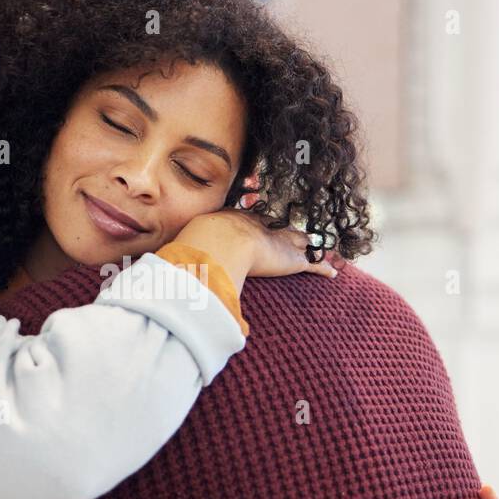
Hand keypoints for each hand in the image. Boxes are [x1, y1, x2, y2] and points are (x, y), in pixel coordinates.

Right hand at [175, 209, 338, 292]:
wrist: (221, 241)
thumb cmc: (201, 242)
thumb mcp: (190, 246)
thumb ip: (183, 260)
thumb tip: (163, 279)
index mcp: (239, 221)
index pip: (254, 222)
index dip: (261, 223)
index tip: (264, 219)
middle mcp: (263, 228)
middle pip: (282, 229)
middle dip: (290, 231)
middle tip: (298, 233)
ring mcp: (280, 243)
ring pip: (303, 243)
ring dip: (313, 247)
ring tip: (326, 248)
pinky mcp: (292, 260)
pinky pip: (314, 263)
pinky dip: (324, 267)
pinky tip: (334, 273)